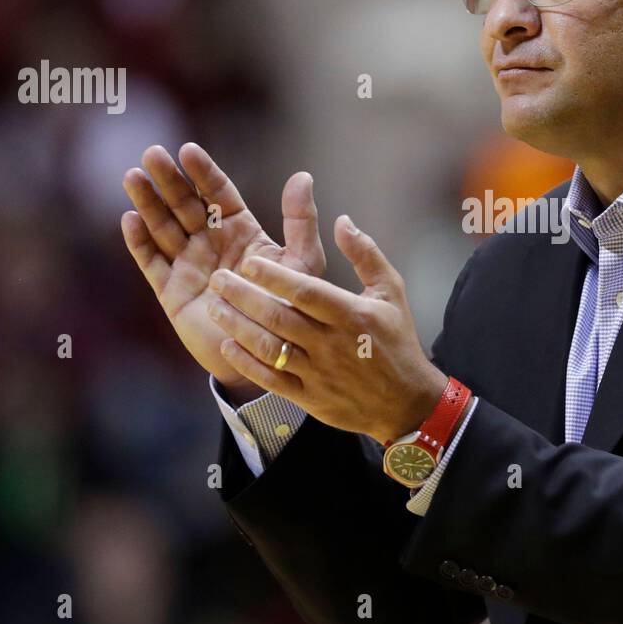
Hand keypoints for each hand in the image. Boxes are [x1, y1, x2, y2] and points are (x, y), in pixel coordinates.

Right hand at [120, 143, 326, 397]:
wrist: (269, 356)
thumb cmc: (291, 309)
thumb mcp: (302, 263)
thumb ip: (300, 221)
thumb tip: (302, 175)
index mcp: (240, 231)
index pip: (218, 194)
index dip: (204, 173)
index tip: (189, 151)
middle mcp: (211, 242)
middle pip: (186, 204)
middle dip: (169, 179)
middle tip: (152, 153)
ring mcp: (189, 265)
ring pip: (164, 227)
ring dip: (148, 202)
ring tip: (133, 176)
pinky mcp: (171, 290)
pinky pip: (152, 262)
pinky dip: (140, 242)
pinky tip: (130, 220)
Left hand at [207, 214, 448, 442]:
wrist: (407, 402)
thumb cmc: (397, 342)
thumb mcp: (392, 291)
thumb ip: (366, 254)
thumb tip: (343, 221)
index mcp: (352, 314)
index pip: (306, 292)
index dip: (274, 277)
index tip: (248, 263)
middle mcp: (332, 344)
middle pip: (279, 318)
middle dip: (244, 297)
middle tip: (218, 279)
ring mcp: (318, 373)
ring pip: (270, 348)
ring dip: (238, 327)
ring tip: (215, 307)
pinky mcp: (309, 398)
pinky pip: (271, 380)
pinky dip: (246, 364)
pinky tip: (228, 345)